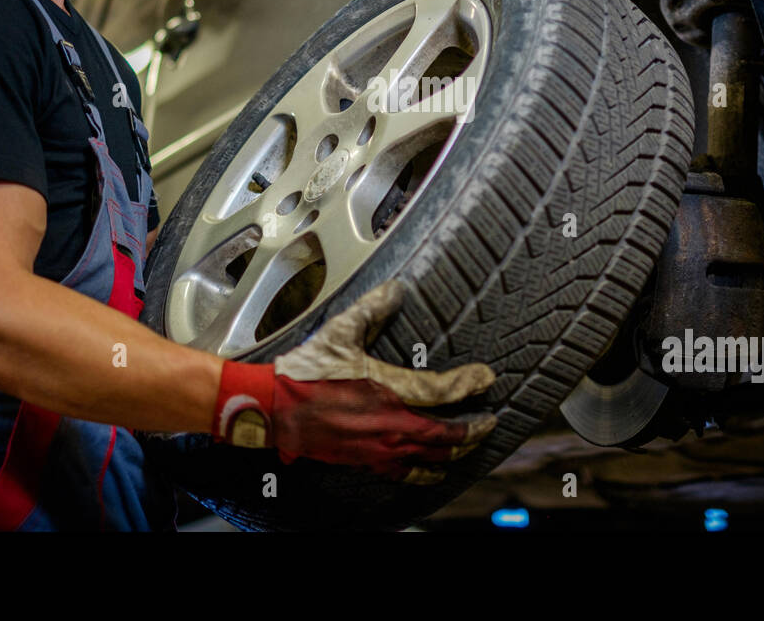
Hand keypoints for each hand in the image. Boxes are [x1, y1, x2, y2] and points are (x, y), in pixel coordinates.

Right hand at [211, 280, 497, 482]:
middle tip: (490, 421)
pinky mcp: (366, 460)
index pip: (442, 392)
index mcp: (387, 391)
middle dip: (473, 429)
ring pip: (431, 456)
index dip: (469, 385)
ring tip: (472, 444)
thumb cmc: (305, 373)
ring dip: (456, 451)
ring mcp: (379, 447)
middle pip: (446, 434)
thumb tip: (396, 289)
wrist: (274, 409)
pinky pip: (406, 473)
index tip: (486, 378)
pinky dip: (427, 472)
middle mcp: (389, 424)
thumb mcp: (341, 332)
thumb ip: (372, 308)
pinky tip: (436, 470)